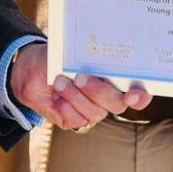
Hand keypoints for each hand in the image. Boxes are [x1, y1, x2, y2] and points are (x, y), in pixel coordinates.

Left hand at [9, 43, 151, 130]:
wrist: (32, 69)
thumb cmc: (59, 56)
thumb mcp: (72, 51)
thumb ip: (87, 56)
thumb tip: (96, 56)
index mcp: (116, 78)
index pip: (140, 93)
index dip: (141, 96)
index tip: (132, 94)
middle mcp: (109, 98)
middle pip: (117, 104)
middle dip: (99, 91)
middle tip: (80, 77)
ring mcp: (92, 111)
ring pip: (95, 113)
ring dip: (75, 96)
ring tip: (59, 81)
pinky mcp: (75, 120)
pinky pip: (75, 120)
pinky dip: (64, 106)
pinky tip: (56, 95)